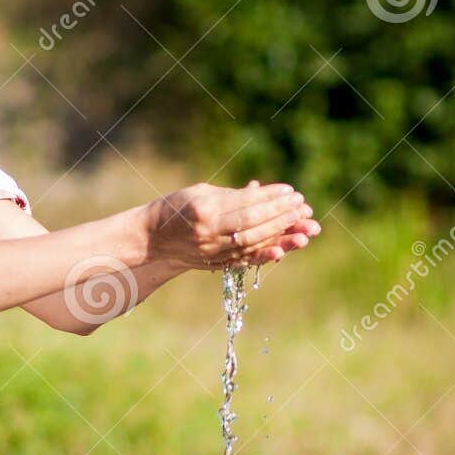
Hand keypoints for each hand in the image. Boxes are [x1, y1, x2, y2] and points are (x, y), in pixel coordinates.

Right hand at [144, 180, 319, 270]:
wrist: (151, 238)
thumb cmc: (176, 207)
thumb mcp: (201, 193)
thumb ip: (232, 196)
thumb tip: (264, 192)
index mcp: (204, 209)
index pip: (246, 204)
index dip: (271, 198)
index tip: (291, 192)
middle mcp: (208, 231)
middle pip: (253, 224)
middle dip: (281, 215)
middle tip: (303, 207)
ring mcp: (211, 250)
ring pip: (251, 242)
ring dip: (280, 235)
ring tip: (302, 227)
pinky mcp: (213, 262)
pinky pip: (242, 260)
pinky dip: (263, 255)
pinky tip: (281, 251)